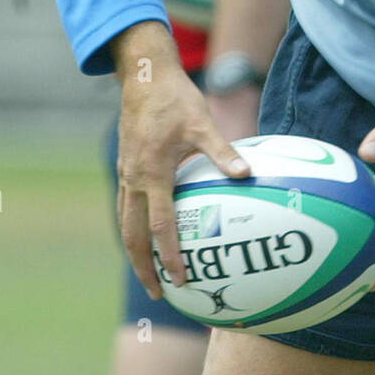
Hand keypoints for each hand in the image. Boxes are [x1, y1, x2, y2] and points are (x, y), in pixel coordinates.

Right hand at [113, 22, 251, 299]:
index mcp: (153, 174)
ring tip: (150, 276)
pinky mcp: (126, 169)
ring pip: (126, 224)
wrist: (145, 79)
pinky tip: (147, 239)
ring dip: (136, 252)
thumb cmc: (177, 100)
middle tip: (161, 295)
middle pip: (134, 236)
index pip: (161, 227)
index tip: (180, 280)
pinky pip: (126, 208)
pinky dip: (134, 229)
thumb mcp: (204, 124)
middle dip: (145, 268)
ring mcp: (126, 175)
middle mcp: (134, 180)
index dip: (170, 256)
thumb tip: (248, 174)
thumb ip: (223, 152)